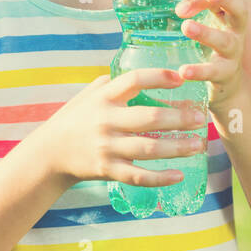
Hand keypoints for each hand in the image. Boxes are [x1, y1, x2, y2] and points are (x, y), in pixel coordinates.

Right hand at [38, 68, 208, 187]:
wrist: (50, 153)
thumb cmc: (77, 118)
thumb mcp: (90, 94)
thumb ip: (115, 83)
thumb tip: (148, 72)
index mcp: (104, 97)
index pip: (134, 80)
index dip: (159, 77)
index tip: (180, 78)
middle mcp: (106, 120)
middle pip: (149, 117)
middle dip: (179, 118)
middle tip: (201, 118)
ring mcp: (107, 147)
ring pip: (149, 148)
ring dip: (178, 148)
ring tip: (199, 145)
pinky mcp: (107, 170)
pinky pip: (138, 176)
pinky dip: (160, 177)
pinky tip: (179, 175)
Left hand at [175, 0, 247, 115]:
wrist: (224, 91)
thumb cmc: (205, 51)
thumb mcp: (197, 28)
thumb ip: (174, 14)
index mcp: (226, 18)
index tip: (181, 4)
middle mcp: (235, 33)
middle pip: (240, 11)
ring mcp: (232, 56)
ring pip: (225, 41)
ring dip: (207, 32)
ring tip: (187, 27)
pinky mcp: (225, 77)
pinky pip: (215, 72)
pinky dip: (200, 71)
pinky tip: (183, 71)